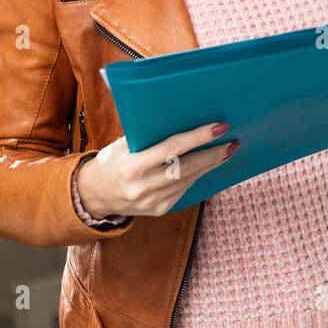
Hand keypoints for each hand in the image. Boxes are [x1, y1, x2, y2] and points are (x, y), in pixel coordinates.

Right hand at [75, 120, 239, 217]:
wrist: (94, 194)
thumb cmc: (111, 160)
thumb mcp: (122, 144)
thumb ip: (148, 134)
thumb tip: (183, 116)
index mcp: (131, 166)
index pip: (172, 149)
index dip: (198, 138)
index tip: (219, 127)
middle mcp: (142, 187)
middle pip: (186, 168)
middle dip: (212, 154)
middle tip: (233, 142)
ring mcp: (151, 202)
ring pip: (189, 180)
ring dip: (211, 165)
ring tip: (227, 151)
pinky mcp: (159, 210)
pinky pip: (184, 190)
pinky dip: (198, 176)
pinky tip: (210, 165)